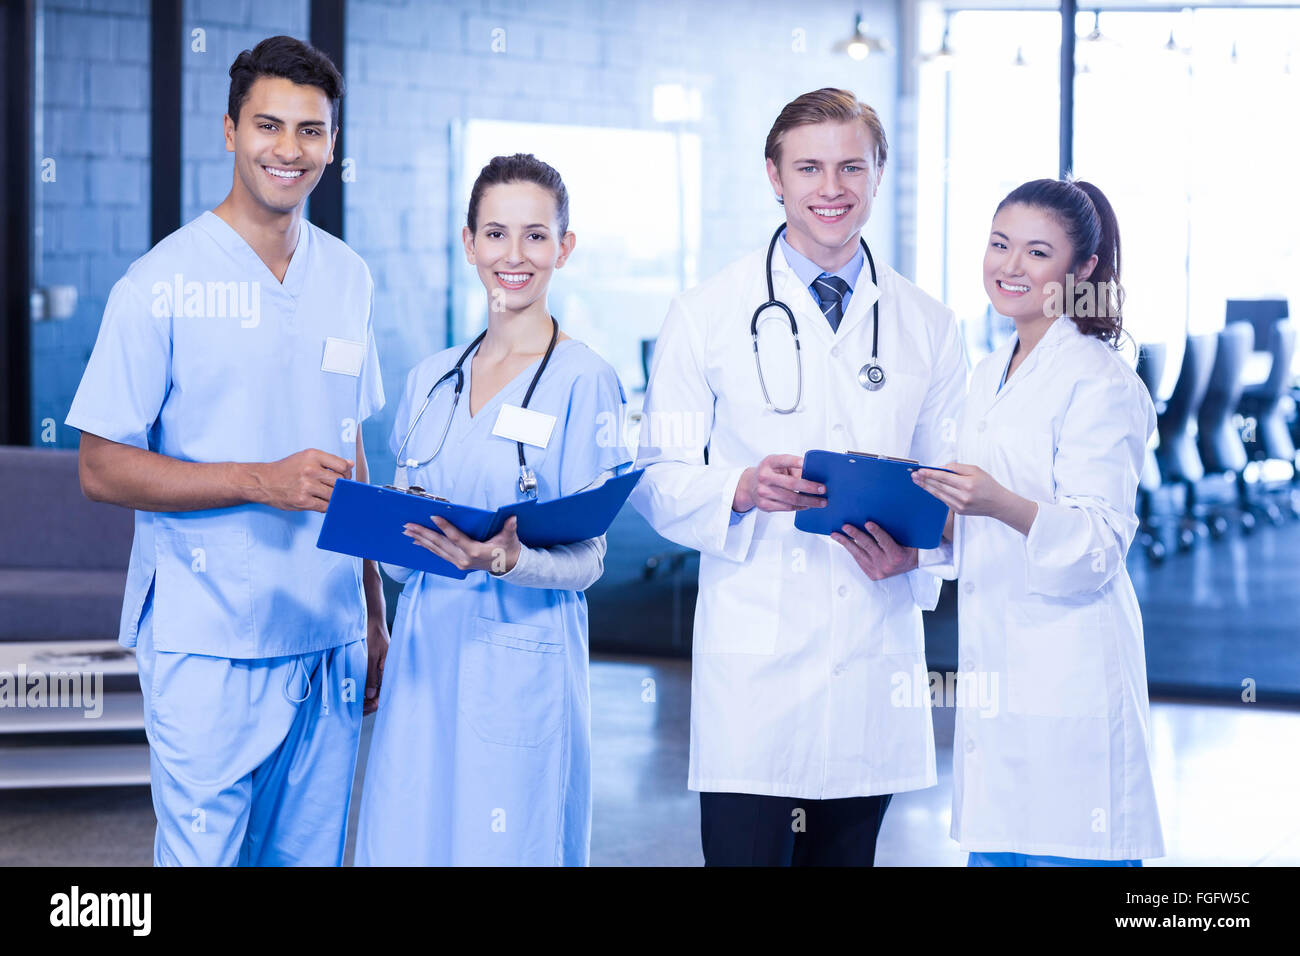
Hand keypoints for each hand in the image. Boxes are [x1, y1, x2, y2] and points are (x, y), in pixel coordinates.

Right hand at [252, 449, 352, 511]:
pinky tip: (321, 502)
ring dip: (334, 498)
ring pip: (333, 495)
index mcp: (313, 455)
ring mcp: (306, 486)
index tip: (345, 477)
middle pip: (340, 481)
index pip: (343, 465)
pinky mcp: (303, 500)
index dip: (347, 473)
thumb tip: (350, 464)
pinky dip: (326, 506)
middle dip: (342, 487)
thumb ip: (329, 461)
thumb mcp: (306, 458)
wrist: (263, 481)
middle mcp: (310, 469)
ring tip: (328, 496)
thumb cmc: (287, 469)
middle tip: (336, 489)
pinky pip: (325, 506)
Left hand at [364, 613, 388, 715]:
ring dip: (364, 696)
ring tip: (352, 701)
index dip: (373, 704)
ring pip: (373, 690)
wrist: (371, 618)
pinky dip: (362, 688)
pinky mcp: (373, 666)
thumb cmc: (373, 634)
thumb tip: (370, 696)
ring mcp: (379, 669)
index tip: (362, 708)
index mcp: (389, 670)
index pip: (384, 695)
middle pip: (378, 695)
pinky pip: (369, 681)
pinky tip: (354, 690)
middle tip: (354, 708)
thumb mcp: (370, 656)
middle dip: (367, 703)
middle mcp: (386, 672)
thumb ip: (370, 676)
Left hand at [403, 514, 522, 573]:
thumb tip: (512, 518)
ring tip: (408, 532)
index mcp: (475, 552)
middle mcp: (464, 559)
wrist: (508, 565)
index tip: (433, 516)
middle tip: (409, 526)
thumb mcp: (510, 538)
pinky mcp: (456, 563)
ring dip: (421, 540)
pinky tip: (417, 541)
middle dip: (423, 534)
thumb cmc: (508, 549)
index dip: (444, 527)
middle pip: (440, 544)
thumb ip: (509, 528)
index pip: (456, 537)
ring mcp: (459, 562)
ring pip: (436, 550)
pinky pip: (438, 554)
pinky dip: (427, 547)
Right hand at [732, 454, 826, 512]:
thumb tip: (814, 477)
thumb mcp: (778, 465)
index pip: (783, 460)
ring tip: (821, 502)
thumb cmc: (770, 473)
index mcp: (769, 463)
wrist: (749, 485)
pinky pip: (787, 508)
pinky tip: (808, 505)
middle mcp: (764, 477)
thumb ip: (794, 468)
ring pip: (791, 499)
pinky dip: (800, 507)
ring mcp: (763, 492)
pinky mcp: (764, 505)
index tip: (805, 463)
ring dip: (809, 501)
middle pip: (791, 484)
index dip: (793, 461)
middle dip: (809, 487)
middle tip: (823, 489)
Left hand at [831, 521, 918, 581]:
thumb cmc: (908, 548)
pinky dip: (851, 550)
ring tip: (836, 535)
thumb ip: (894, 530)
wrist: (911, 565)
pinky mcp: (872, 574)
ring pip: (859, 554)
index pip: (885, 541)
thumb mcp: (906, 539)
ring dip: (846, 543)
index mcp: (897, 556)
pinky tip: (844, 542)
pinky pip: (859, 560)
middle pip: (868, 547)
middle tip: (845, 526)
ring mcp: (878, 571)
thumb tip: (879, 515)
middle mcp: (887, 565)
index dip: (877, 532)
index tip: (868, 523)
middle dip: (855, 535)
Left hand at [911, 463, 1006, 517]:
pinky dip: (935, 493)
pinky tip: (928, 487)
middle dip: (924, 480)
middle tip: (914, 474)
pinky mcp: (958, 511)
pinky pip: (943, 500)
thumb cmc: (987, 484)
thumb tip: (941, 467)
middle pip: (938, 486)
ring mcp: (959, 505)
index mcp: (967, 484)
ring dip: (926, 487)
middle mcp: (962, 496)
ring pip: (938, 494)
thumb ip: (957, 467)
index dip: (930, 474)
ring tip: (917, 480)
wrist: (998, 503)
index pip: (943, 477)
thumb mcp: (975, 470)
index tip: (920, 470)